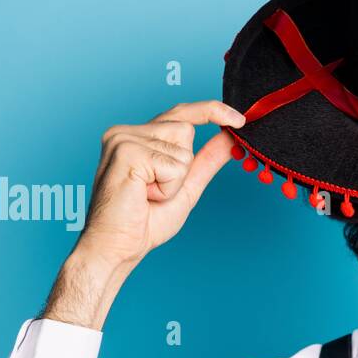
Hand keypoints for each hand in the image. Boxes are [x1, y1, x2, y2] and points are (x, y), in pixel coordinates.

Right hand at [79, 100, 245, 265]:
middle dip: (184, 166)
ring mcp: (123, 138)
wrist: (118, 246)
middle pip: (185, 129)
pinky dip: (167, 188)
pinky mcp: (126, 152)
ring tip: (148, 195)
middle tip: (156, 191)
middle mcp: (127, 132)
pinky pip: (173, 166)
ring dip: (174, 181)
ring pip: (182, 150)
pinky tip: (144, 196)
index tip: (240, 119)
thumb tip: (230, 138)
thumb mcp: (186, 186)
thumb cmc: (145, 221)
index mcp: (138, 136)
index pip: (180, 113)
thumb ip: (206, 161)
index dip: (211, 111)